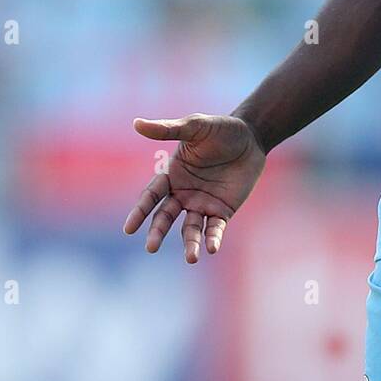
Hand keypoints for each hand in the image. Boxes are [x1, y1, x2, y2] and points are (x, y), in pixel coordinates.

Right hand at [124, 114, 265, 262]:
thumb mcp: (195, 126)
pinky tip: (211, 249)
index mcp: (171, 174)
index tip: (129, 228)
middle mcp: (182, 193)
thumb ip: (168, 128)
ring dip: (190, 243)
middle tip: (151, 247)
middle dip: (158, 231)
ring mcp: (202, 203)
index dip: (140, 211)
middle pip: (165, 216)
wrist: (252, 137)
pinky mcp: (222, 211)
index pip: (151, 195)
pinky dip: (213, 239)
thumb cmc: (221, 129)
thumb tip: (136, 123)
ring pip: (190, 228)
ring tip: (191, 258)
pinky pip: (215, 228)